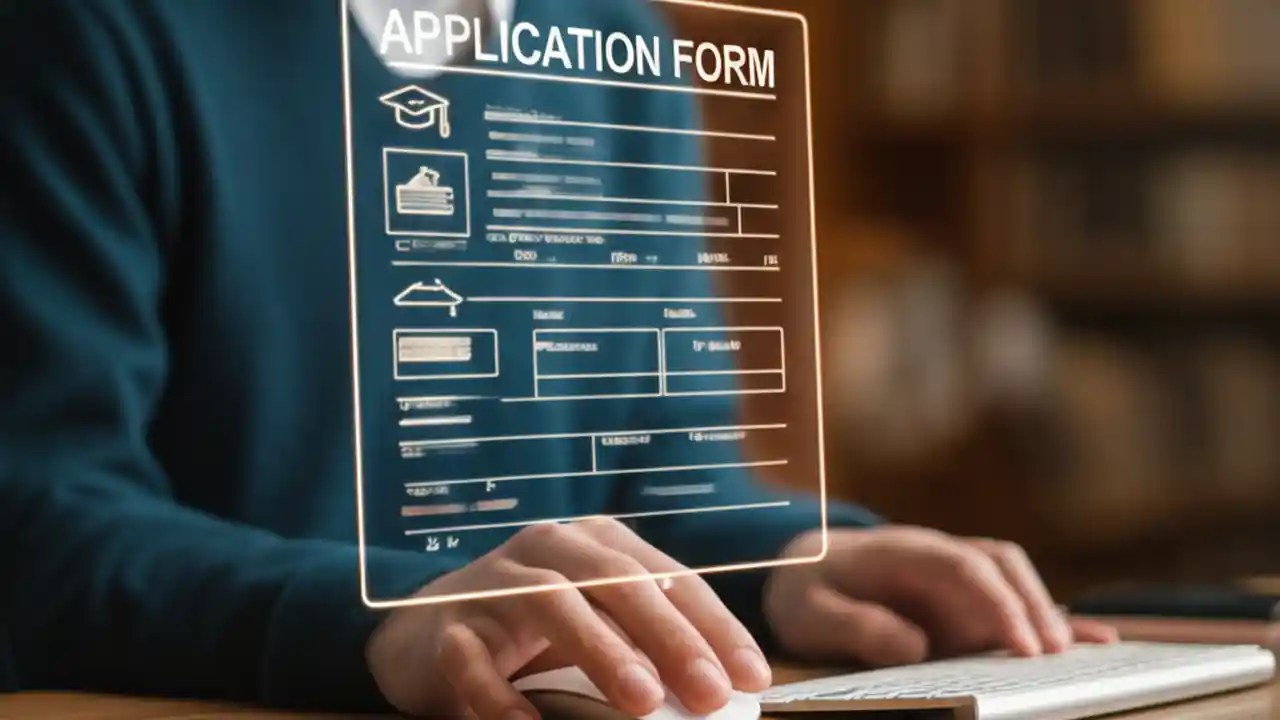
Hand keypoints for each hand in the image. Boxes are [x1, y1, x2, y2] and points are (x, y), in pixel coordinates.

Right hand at [366, 518, 771, 718]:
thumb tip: (723, 692)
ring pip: (551, 603)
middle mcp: (551, 548)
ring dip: (600, 650)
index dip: (714, 626)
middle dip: (670, 637)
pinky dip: (499, 693)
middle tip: (708, 692)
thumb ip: (650, 646)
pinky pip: (472, 657)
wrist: (429, 632)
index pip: (671, 579)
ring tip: (642, 700)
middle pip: (618, 582)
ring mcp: (495, 581)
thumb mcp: (602, 627)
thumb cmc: (536, 633)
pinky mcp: (448, 625)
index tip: (752, 676)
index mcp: (600, 543)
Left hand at [764, 526, 1117, 665]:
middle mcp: (939, 556)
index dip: (996, 602)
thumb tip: (915, 646)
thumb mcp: (811, 611)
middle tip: (1052, 656)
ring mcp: (955, 577)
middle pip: (1001, 567)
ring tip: (1076, 657)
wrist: (800, 570)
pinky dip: (1051, 621)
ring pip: (1015, 582)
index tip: (1020, 643)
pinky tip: (1092, 642)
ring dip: (1046, 615)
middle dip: (1032, 607)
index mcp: (904, 551)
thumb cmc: (806, 589)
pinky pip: (1012, 604)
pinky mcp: (962, 601)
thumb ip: (856, 625)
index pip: (963, 568)